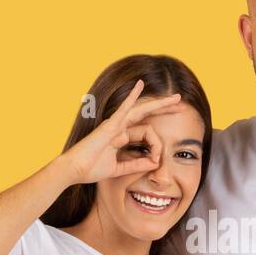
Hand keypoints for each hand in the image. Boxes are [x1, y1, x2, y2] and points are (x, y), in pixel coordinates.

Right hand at [60, 79, 179, 183]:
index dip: (158, 145)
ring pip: (141, 110)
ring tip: (176, 98)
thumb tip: (154, 163)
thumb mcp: (118, 169)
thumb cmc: (90, 169)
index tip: (158, 159)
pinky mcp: (109, 125)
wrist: (73, 170)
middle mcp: (119, 127)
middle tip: (181, 105)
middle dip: (164, 109)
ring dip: (159, 103)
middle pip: (146, 114)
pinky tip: (140, 84)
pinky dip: (132, 96)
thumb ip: (135, 165)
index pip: (146, 132)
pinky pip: (123, 108)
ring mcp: (114, 124)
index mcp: (121, 137)